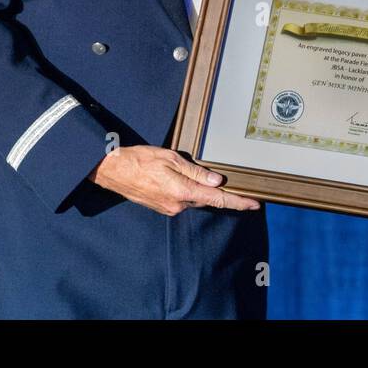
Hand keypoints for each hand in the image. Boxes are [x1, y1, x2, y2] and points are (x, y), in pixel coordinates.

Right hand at [89, 145, 260, 214]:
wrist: (113, 171)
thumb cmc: (140, 160)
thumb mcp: (171, 159)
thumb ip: (195, 171)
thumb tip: (217, 180)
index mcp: (183, 192)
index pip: (218, 199)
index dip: (239, 202)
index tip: (255, 204)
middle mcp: (178, 204)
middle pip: (208, 199)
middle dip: (221, 192)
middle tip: (236, 184)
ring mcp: (169, 208)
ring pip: (196, 199)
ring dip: (203, 190)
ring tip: (205, 177)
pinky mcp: (163, 207)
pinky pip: (184, 200)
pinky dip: (191, 192)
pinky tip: (187, 181)